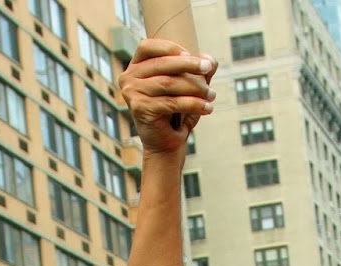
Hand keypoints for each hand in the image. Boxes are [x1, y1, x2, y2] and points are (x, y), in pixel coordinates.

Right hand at [118, 39, 215, 154]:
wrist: (166, 144)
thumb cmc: (176, 112)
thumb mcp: (188, 86)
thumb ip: (198, 69)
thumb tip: (211, 60)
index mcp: (135, 67)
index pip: (148, 46)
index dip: (170, 47)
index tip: (191, 54)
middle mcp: (128, 79)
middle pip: (161, 64)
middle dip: (189, 64)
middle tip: (209, 68)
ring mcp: (131, 94)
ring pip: (168, 83)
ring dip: (194, 87)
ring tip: (212, 95)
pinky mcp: (140, 109)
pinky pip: (171, 102)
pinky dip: (193, 104)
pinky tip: (207, 108)